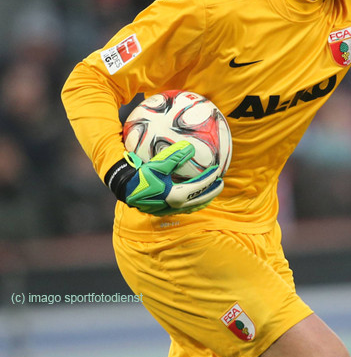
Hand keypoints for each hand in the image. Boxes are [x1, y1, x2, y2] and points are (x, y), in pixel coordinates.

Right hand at [104, 141, 223, 215]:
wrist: (122, 187)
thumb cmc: (140, 175)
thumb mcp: (158, 164)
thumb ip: (175, 156)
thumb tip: (191, 147)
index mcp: (176, 196)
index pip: (199, 187)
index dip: (210, 178)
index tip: (218, 170)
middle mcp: (174, 206)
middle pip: (200, 199)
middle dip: (212, 192)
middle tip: (221, 183)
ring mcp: (168, 209)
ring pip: (192, 205)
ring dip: (203, 198)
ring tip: (210, 191)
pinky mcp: (162, 209)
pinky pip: (182, 206)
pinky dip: (191, 200)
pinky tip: (190, 194)